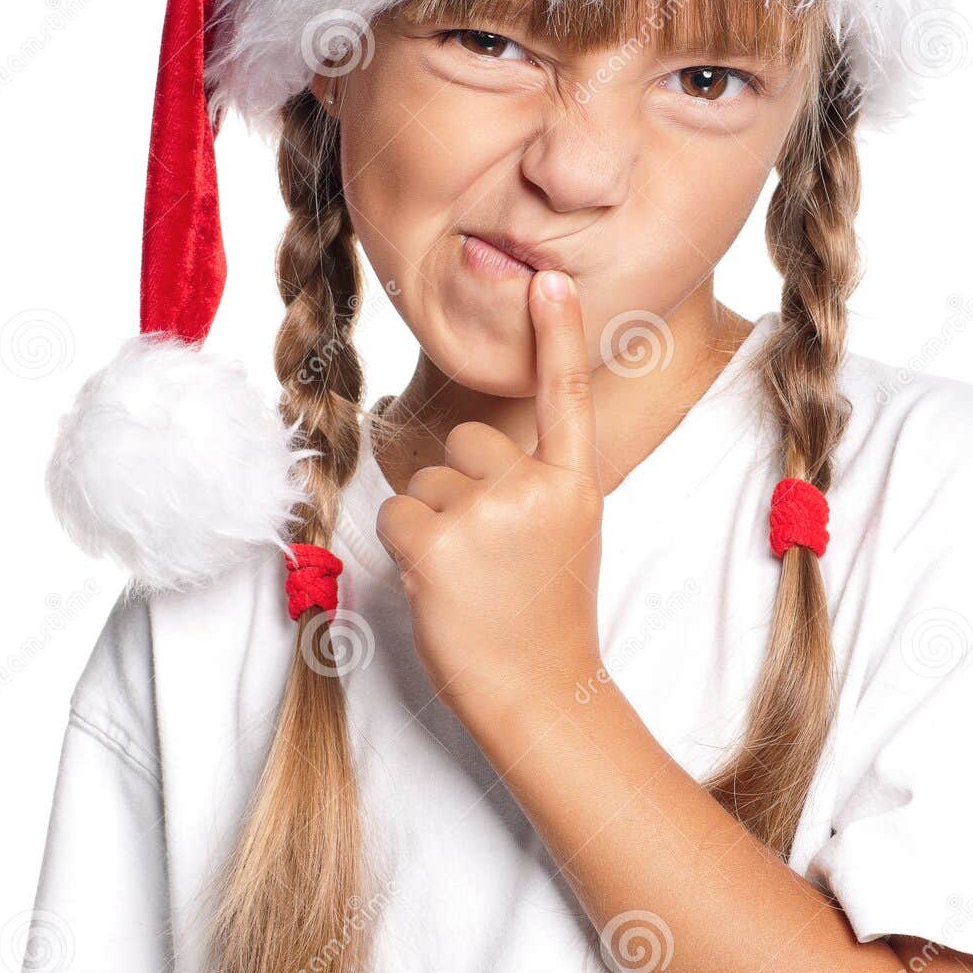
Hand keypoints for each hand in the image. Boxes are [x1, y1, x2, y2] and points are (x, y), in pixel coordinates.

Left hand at [375, 270, 603, 731]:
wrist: (540, 691)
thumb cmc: (545, 616)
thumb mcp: (567, 535)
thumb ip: (539, 484)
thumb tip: (473, 452)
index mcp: (575, 485)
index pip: (565, 396)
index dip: (557, 334)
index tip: (549, 280)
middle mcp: (534, 489)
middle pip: (466, 442)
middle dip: (463, 486)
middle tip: (491, 553)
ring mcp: (485, 514)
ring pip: (426, 481)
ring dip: (434, 523)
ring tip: (471, 577)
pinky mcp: (435, 543)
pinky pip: (397, 512)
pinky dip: (406, 546)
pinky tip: (440, 584)